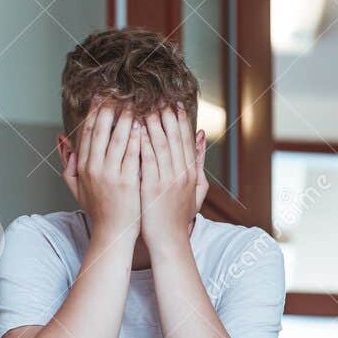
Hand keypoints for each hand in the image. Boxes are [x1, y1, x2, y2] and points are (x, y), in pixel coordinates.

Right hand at [66, 102, 141, 249]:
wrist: (113, 233)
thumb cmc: (99, 210)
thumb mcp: (76, 187)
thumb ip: (68, 163)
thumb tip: (62, 140)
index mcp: (83, 167)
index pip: (87, 133)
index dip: (94, 113)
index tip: (100, 97)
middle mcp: (95, 168)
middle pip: (101, 131)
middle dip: (108, 109)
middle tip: (117, 92)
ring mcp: (111, 174)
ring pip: (118, 139)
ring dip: (125, 118)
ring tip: (133, 103)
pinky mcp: (128, 181)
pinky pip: (132, 154)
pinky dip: (136, 138)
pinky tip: (142, 125)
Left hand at [137, 106, 207, 252]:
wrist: (170, 240)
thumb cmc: (179, 215)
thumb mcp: (196, 189)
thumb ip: (199, 162)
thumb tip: (201, 135)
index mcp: (190, 172)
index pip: (186, 139)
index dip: (181, 119)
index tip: (174, 102)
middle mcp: (181, 173)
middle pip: (175, 137)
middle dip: (167, 115)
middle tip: (158, 96)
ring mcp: (167, 180)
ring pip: (161, 144)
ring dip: (153, 123)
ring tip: (145, 105)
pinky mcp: (152, 187)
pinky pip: (147, 159)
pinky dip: (143, 142)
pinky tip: (136, 128)